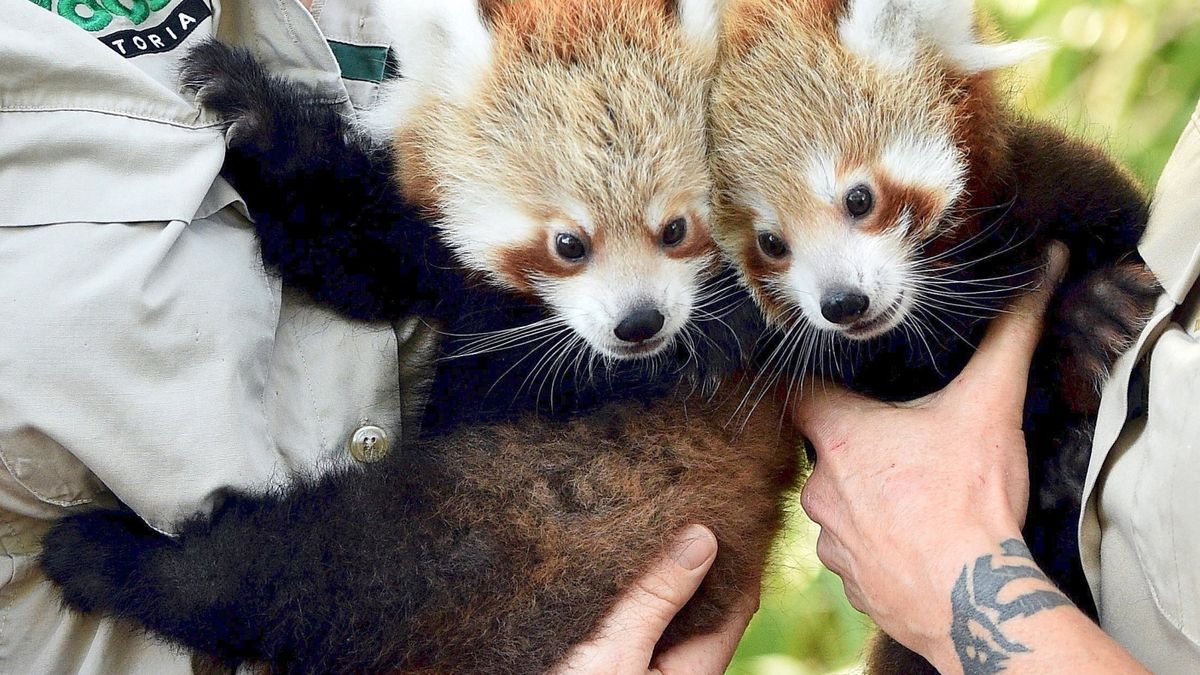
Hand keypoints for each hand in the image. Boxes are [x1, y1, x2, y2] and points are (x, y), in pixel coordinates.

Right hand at [554, 525, 755, 674]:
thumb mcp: (613, 649)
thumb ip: (657, 597)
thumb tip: (703, 539)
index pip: (735, 605)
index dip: (736, 556)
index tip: (729, 509)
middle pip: (704, 607)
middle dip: (697, 559)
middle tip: (687, 503)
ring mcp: (647, 672)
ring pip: (670, 615)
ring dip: (662, 574)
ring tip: (655, 523)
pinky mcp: (615, 666)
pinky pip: (640, 625)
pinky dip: (637, 595)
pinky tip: (621, 567)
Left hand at [793, 244, 1068, 662]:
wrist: (974, 601)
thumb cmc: (970, 500)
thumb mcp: (990, 405)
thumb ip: (1010, 336)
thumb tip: (1041, 271)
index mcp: (838, 436)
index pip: (799, 393)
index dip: (816, 381)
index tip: (830, 377)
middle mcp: (819, 489)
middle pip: (827, 449)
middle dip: (861, 444)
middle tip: (907, 442)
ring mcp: (831, 542)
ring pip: (842, 505)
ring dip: (871, 498)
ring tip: (919, 496)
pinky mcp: (850, 584)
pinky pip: (857, 553)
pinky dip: (882, 544)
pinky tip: (918, 539)